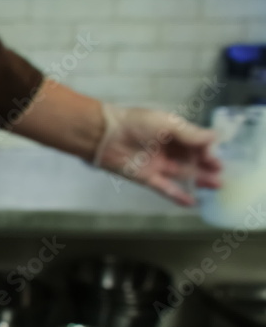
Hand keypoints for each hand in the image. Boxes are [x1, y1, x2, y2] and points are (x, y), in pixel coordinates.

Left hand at [93, 104, 222, 205]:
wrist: (105, 135)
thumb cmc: (135, 123)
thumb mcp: (167, 124)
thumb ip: (190, 134)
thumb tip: (215, 137)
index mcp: (171, 132)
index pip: (194, 142)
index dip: (206, 150)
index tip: (216, 157)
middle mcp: (165, 149)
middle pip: (190, 159)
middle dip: (206, 166)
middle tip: (221, 173)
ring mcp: (156, 164)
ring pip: (181, 173)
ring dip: (198, 180)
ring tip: (216, 186)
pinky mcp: (145, 177)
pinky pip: (164, 188)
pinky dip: (177, 195)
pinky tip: (192, 203)